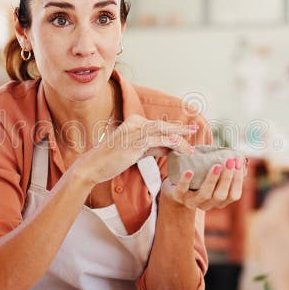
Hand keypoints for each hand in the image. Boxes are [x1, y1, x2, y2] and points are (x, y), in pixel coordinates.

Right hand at [78, 114, 197, 184]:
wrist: (93, 166)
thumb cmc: (112, 160)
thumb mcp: (136, 151)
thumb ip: (153, 147)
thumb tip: (169, 147)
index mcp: (134, 123)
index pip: (159, 126)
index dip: (174, 130)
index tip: (187, 133)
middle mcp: (134, 124)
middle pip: (163, 126)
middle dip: (180, 129)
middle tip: (195, 129)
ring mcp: (133, 132)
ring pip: (162, 131)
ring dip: (179, 137)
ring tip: (191, 144)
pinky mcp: (133, 142)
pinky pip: (156, 140)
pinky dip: (169, 142)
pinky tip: (179, 145)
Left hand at [160, 157, 243, 210]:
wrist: (175, 187)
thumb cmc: (200, 179)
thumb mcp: (214, 176)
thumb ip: (227, 169)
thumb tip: (243, 159)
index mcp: (219, 201)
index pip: (234, 195)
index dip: (238, 180)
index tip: (238, 163)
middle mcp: (207, 204)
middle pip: (220, 195)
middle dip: (227, 178)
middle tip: (230, 161)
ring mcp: (192, 202)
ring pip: (205, 194)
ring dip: (212, 179)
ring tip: (216, 165)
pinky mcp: (178, 196)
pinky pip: (182, 190)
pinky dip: (186, 181)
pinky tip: (189, 172)